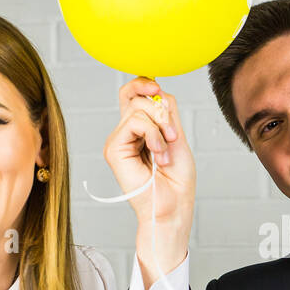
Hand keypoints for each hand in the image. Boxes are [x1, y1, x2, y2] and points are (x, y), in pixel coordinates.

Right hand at [103, 77, 195, 286]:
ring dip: (161, 127)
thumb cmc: (176, 180)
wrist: (173, 206)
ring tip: (165, 152)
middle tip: (172, 137)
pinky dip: (153, 134)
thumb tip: (156, 89)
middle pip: (136, 96)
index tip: (158, 89)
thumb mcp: (176, 137)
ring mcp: (118, 141)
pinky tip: (158, 154)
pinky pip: (135, 123)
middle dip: (162, 111)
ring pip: (138, 108)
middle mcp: (125, 133)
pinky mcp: (113, 149)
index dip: (143, 83)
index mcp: (140, 129)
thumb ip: (166, 112)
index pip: (133, 94)